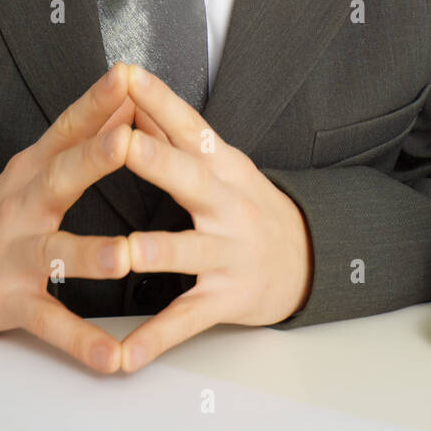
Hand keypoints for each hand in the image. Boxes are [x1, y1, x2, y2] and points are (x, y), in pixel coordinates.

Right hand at [0, 63, 137, 373]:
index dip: (96, 102)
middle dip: (92, 159)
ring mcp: (15, 254)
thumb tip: (129, 94)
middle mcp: (24, 204)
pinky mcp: (10, 302)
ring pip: (53, 252)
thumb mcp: (39, 167)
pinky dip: (81, 342)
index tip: (126, 76)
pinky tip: (113, 358)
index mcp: (36, 169)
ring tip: (121, 257)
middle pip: (59, 177)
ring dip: (88, 254)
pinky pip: (50, 323)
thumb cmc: (9, 212)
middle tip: (126, 141)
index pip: (68, 129)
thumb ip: (84, 134)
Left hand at [118, 64, 313, 372]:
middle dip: (156, 160)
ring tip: (123, 252)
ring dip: (154, 250)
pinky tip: (125, 357)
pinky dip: (155, 339)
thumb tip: (128, 92)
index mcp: (221, 166)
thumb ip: (171, 133)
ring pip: (187, 250)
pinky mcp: (227, 299)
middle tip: (121, 142)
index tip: (127, 74)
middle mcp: (228, 205)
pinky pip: (186, 320)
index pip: (188, 126)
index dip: (158, 100)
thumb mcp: (218, 164)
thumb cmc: (245, 204)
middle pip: (190, 178)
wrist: (310, 260)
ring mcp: (228, 253)